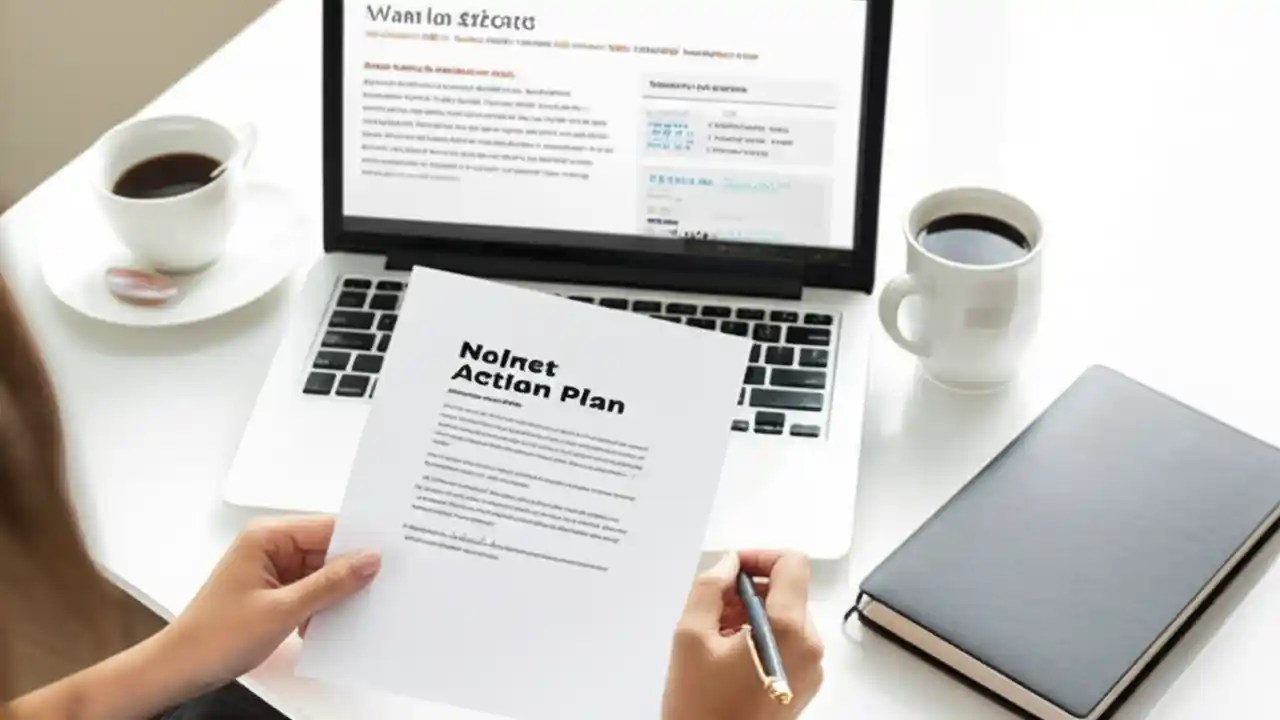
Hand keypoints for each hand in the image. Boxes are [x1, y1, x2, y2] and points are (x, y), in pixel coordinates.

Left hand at [159, 516, 379, 691]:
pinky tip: (331, 624)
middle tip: (382, 586)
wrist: (181, 669)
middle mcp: (271, 546)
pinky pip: (312, 590)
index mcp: (267, 536)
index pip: (328, 526)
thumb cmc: (215, 636)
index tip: (392, 552)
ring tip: (355, 610)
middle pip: (328, 549)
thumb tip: (369, 560)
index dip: (360, 540)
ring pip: (323, 572)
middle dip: (352, 570)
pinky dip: (324, 606)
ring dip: (337, 593)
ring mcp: (273, 569)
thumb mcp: (282, 610)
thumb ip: (330, 584)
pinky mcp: (275, 591)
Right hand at [662, 551, 823, 719]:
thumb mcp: (690, 638)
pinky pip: (787, 643)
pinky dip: (759, 638)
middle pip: (787, 592)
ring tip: (714, 638)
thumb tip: (727, 565)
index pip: (793, 564)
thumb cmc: (701, 708)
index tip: (730, 570)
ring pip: (785, 618)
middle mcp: (810, 647)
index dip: (760, 556)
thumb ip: (708, 590)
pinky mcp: (803, 686)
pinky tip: (726, 657)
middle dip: (747, 592)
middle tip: (710, 610)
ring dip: (750, 615)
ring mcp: (810, 669)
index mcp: (789, 630)